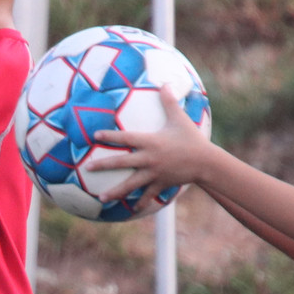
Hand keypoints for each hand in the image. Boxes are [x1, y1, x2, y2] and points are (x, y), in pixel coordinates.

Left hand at [88, 87, 215, 208]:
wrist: (205, 161)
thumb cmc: (191, 138)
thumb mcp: (180, 118)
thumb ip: (169, 101)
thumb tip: (164, 82)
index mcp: (150, 142)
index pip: (125, 138)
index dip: (110, 136)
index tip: (95, 136)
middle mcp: (149, 159)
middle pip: (122, 163)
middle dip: (104, 165)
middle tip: (88, 168)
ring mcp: (154, 173)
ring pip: (131, 184)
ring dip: (115, 192)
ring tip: (101, 198)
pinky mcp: (161, 184)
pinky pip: (148, 196)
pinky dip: (140, 203)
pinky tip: (131, 210)